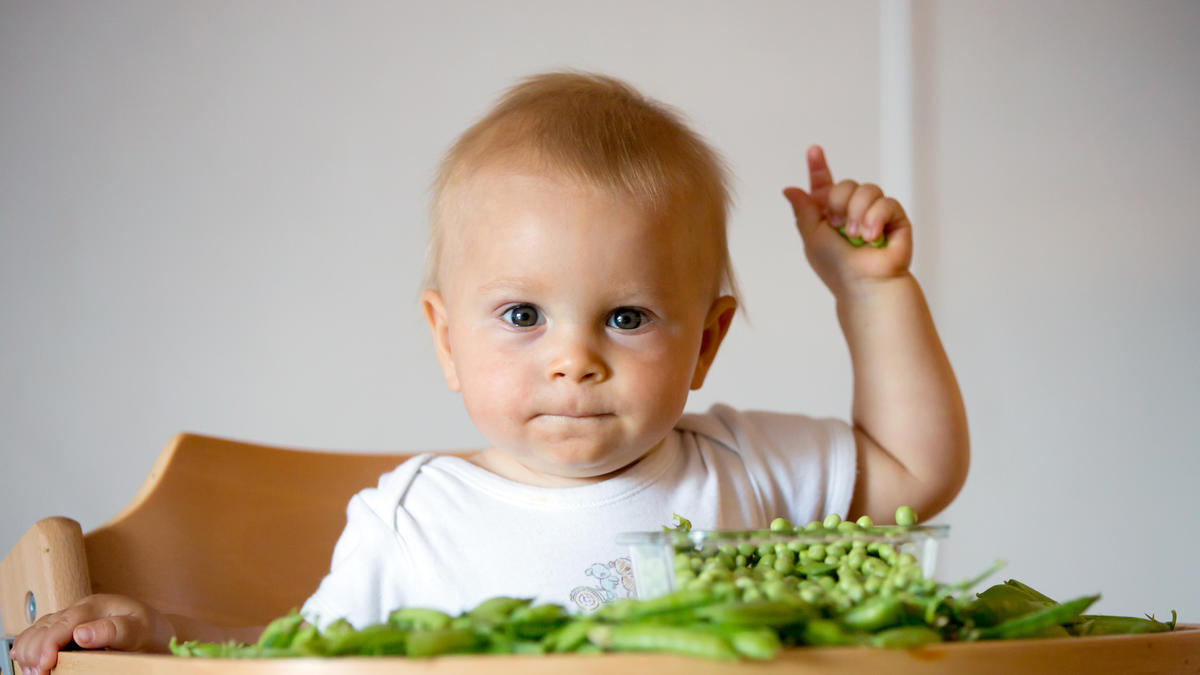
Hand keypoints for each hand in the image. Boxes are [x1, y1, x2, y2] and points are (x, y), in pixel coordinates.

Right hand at [10, 594, 173, 674]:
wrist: (153, 632)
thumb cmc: (148, 631)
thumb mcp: (139, 630)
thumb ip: (114, 630)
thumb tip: (81, 634)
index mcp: (97, 606)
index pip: (64, 622)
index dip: (49, 644)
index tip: (46, 665)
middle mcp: (79, 609)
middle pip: (45, 626)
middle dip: (36, 651)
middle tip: (39, 674)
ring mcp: (70, 618)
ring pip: (37, 630)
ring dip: (29, 651)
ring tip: (34, 672)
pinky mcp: (65, 628)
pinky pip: (39, 633)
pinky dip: (29, 647)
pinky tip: (28, 662)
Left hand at [783, 145, 912, 296]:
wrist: (862, 283)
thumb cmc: (836, 267)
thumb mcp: (811, 235)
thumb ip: (803, 209)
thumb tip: (789, 189)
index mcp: (830, 214)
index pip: (825, 185)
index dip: (819, 167)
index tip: (813, 150)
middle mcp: (853, 211)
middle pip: (846, 184)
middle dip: (839, 202)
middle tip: (838, 226)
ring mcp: (875, 213)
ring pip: (867, 189)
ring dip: (857, 212)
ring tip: (856, 236)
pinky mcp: (895, 218)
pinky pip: (886, 201)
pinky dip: (876, 218)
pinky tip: (872, 237)